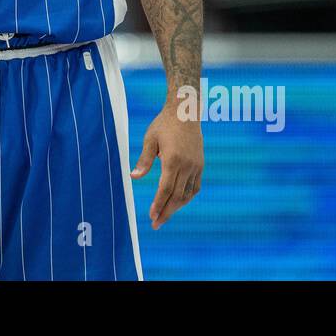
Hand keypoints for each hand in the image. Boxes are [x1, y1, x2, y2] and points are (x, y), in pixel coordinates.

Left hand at [131, 102, 203, 229]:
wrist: (185, 111)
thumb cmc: (164, 124)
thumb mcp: (150, 139)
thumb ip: (144, 160)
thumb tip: (134, 177)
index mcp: (172, 160)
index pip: (165, 190)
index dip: (158, 205)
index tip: (151, 217)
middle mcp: (187, 166)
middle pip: (177, 196)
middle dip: (166, 212)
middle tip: (156, 224)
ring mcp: (196, 166)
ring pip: (187, 194)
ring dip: (176, 206)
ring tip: (165, 215)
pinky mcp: (200, 164)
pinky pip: (195, 187)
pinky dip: (187, 197)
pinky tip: (178, 201)